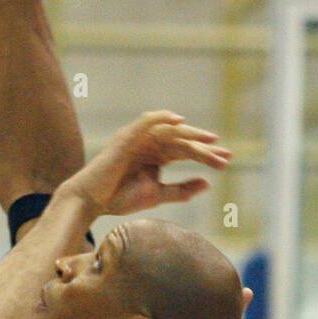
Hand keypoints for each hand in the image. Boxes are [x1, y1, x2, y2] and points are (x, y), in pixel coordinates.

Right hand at [66, 110, 232, 218]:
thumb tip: (207, 184)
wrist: (91, 201)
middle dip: (203, 147)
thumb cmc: (119, 198)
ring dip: (190, 135)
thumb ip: (181, 190)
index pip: (185, 151)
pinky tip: (179, 121)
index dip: (205, 154)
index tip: (225, 160)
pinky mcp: (126, 137)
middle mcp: (149, 144)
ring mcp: (138, 139)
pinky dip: (161, 118)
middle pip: (181, 141)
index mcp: (156, 156)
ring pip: (169, 133)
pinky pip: (146, 122)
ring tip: (209, 141)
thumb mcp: (157, 195)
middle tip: (225, 155)